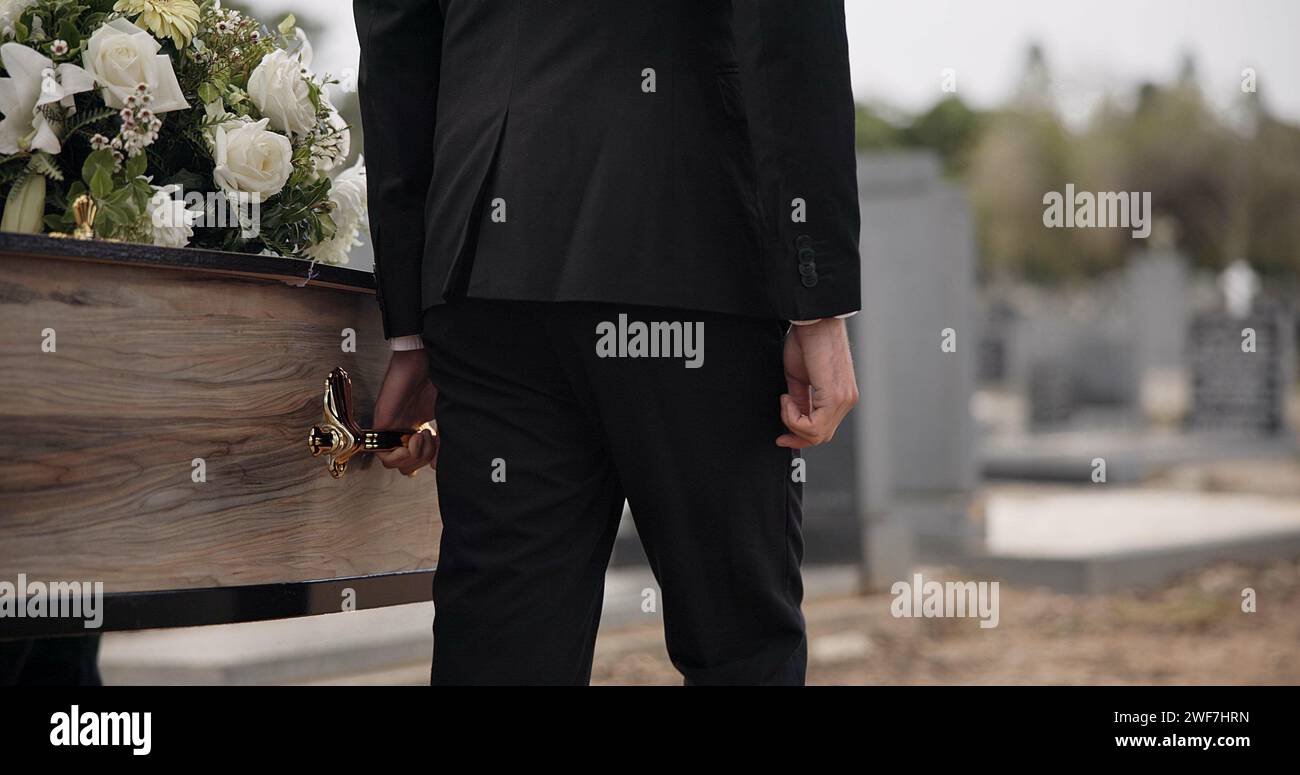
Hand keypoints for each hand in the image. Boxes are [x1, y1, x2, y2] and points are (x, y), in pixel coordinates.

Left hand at [372, 349, 438, 474]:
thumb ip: (445, 441)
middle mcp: (403, 431)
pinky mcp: (382, 423)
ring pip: (393, 464)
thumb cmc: (436, 379)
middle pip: (406, 466)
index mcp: (418, 430)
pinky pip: (382, 453)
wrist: (424, 360)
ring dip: (413, 457)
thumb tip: (439, 466)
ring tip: (423, 438)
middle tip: (432, 443)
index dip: (430, 462)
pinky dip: (400, 454)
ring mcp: (392, 428)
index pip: (418, 461)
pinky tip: (413, 439)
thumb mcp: (446, 416)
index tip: (441, 448)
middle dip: (422, 461)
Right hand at [777, 317, 858, 448]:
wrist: (813, 322)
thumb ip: (800, 400)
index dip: (800, 438)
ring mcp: (843, 400)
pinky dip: (793, 417)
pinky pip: (814, 425)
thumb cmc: (808, 341)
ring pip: (817, 434)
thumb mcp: (799, 378)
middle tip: (780, 426)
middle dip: (795, 434)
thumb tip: (793, 417)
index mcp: (840, 396)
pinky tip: (786, 399)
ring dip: (792, 421)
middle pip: (821, 436)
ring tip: (784, 399)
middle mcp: (846, 400)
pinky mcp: (835, 397)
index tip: (782, 437)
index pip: (824, 430)